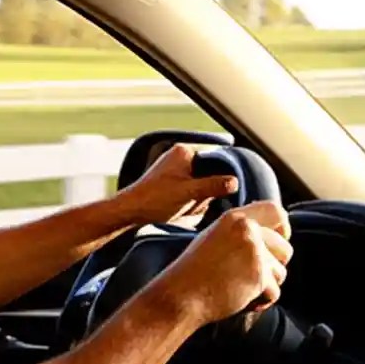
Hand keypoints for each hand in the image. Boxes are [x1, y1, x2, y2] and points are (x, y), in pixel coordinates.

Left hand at [117, 144, 237, 224]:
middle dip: (209, 189)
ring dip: (200, 198)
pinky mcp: (172, 182)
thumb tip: (235, 181)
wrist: (130, 211)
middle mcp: (180, 156)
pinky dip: (191, 201)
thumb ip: (213, 186)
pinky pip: (192, 190)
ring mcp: (176, 169)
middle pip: (211, 171)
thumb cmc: (154, 199)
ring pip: (202, 183)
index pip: (216, 154)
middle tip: (197, 201)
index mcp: (184, 151)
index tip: (228, 186)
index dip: (224, 171)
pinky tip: (182, 209)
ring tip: (186, 206)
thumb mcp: (189, 193)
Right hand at [149, 201, 292, 325]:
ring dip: (266, 286)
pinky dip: (261, 301)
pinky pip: (274, 292)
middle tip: (254, 276)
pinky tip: (242, 299)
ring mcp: (254, 252)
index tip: (277, 243)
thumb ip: (241, 232)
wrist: (181, 294)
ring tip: (240, 288)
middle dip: (275, 267)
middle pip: (285, 248)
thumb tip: (271, 236)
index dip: (283, 229)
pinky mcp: (258, 275)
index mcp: (235, 218)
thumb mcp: (215, 238)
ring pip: (281, 273)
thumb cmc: (195, 272)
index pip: (276, 211)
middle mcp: (247, 230)